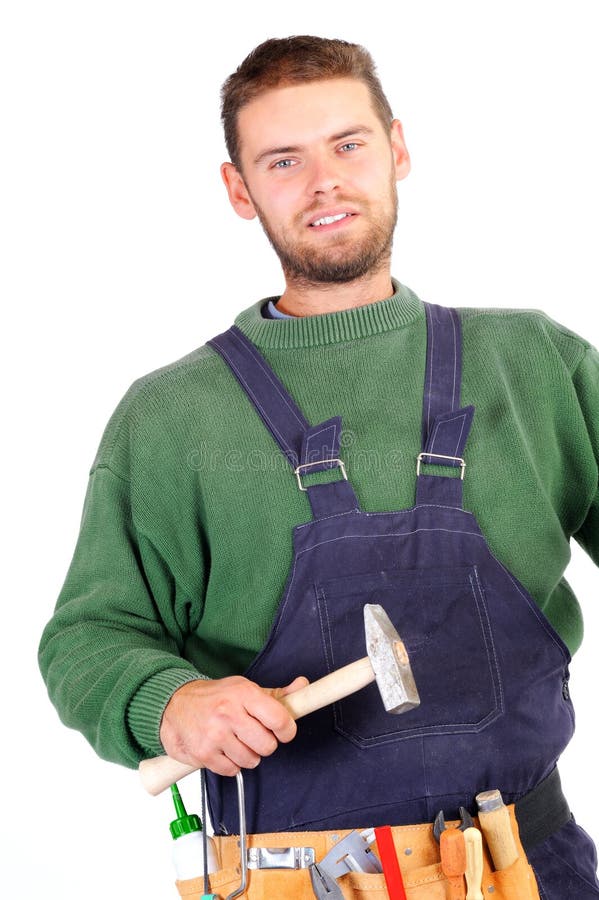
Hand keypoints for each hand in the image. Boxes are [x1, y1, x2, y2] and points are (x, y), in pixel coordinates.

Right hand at [159, 674, 308, 775]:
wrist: (174, 703)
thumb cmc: (214, 696)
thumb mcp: (245, 688)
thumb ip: (277, 694)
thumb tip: (303, 687)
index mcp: (244, 693)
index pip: (280, 719)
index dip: (287, 730)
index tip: (283, 731)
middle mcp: (229, 713)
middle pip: (268, 746)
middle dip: (265, 743)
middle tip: (254, 735)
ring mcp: (215, 734)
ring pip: (251, 760)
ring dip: (247, 754)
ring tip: (235, 740)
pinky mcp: (204, 753)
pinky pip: (232, 770)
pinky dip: (230, 763)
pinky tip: (223, 749)